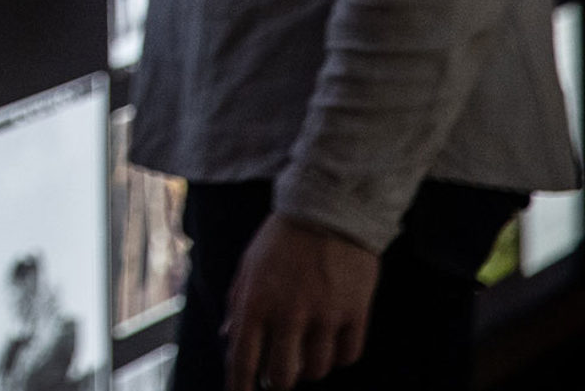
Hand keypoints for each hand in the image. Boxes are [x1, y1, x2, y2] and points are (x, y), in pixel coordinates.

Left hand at [223, 213, 380, 388]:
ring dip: (310, 368)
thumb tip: (228, 338)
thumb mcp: (248, 267)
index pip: (243, 358)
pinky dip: (339, 357)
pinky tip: (332, 344)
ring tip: (306, 353)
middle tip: (280, 374)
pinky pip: (348, 356)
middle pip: (283, 376)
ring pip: (318, 370)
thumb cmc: (281, 240)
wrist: (327, 211)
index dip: (240, 385)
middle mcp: (288, 313)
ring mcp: (324, 315)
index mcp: (255, 301)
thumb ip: (238, 303)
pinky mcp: (355, 313)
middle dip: (279, 381)